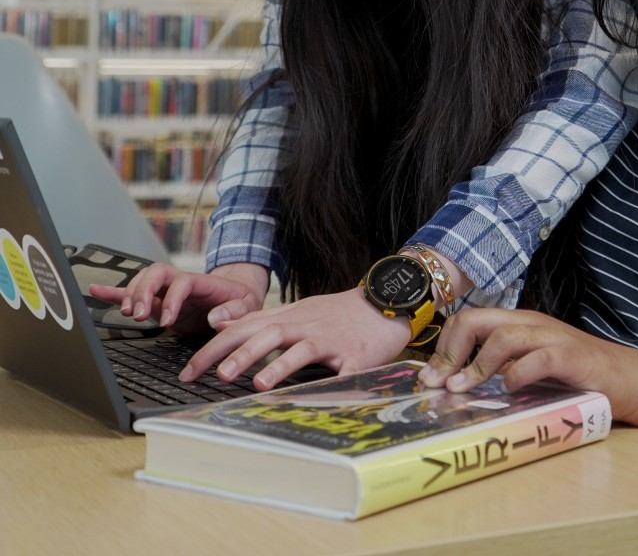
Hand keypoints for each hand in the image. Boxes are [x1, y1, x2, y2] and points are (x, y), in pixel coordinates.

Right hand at [87, 262, 268, 335]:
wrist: (237, 297)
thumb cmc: (242, 301)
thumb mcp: (247, 305)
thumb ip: (235, 311)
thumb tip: (216, 318)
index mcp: (201, 282)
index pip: (181, 283)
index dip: (171, 300)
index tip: (166, 321)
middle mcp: (180, 283)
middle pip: (156, 274)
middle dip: (142, 292)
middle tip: (137, 315)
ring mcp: (166, 292)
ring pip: (142, 281)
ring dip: (130, 294)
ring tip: (124, 313)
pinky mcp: (158, 303)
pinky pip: (132, 294)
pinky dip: (113, 293)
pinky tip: (95, 291)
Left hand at [177, 288, 412, 390]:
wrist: (387, 301)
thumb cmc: (339, 313)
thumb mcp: (297, 309)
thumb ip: (260, 318)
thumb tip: (219, 324)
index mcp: (290, 318)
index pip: (245, 329)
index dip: (214, 348)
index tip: (187, 372)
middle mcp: (307, 326)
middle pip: (268, 333)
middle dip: (239, 353)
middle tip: (212, 375)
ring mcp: (332, 339)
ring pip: (301, 347)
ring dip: (278, 364)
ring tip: (257, 383)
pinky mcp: (356, 354)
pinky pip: (343, 370)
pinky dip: (331, 382)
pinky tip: (317, 399)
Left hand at [417, 309, 637, 425]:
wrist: (628, 377)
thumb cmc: (576, 375)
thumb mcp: (531, 367)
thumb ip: (501, 368)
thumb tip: (456, 384)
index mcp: (517, 323)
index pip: (466, 320)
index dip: (442, 348)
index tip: (429, 379)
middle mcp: (530, 323)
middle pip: (475, 320)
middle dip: (449, 352)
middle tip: (438, 385)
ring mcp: (551, 337)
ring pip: (502, 336)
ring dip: (476, 366)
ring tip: (462, 391)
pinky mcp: (571, 356)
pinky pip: (538, 358)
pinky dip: (518, 373)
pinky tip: (509, 388)